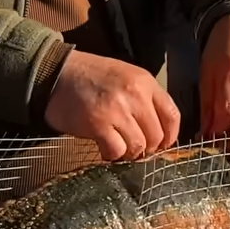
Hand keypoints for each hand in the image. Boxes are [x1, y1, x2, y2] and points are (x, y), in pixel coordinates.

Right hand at [42, 51, 180, 160]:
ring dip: (129, 152)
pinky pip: (117, 151)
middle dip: (148, 148)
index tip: (162, 145)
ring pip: (139, 146)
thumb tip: (158, 132)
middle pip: (157, 135)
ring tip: (118, 146)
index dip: (170, 136)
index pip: (172, 115)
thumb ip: (144, 99)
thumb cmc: (91, 77)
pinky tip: (104, 147)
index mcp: (145, 82)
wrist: (57, 74)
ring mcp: (117, 109)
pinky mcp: (98, 124)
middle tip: (134, 148)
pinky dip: (112, 154)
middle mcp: (135, 95)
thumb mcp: (126, 77)